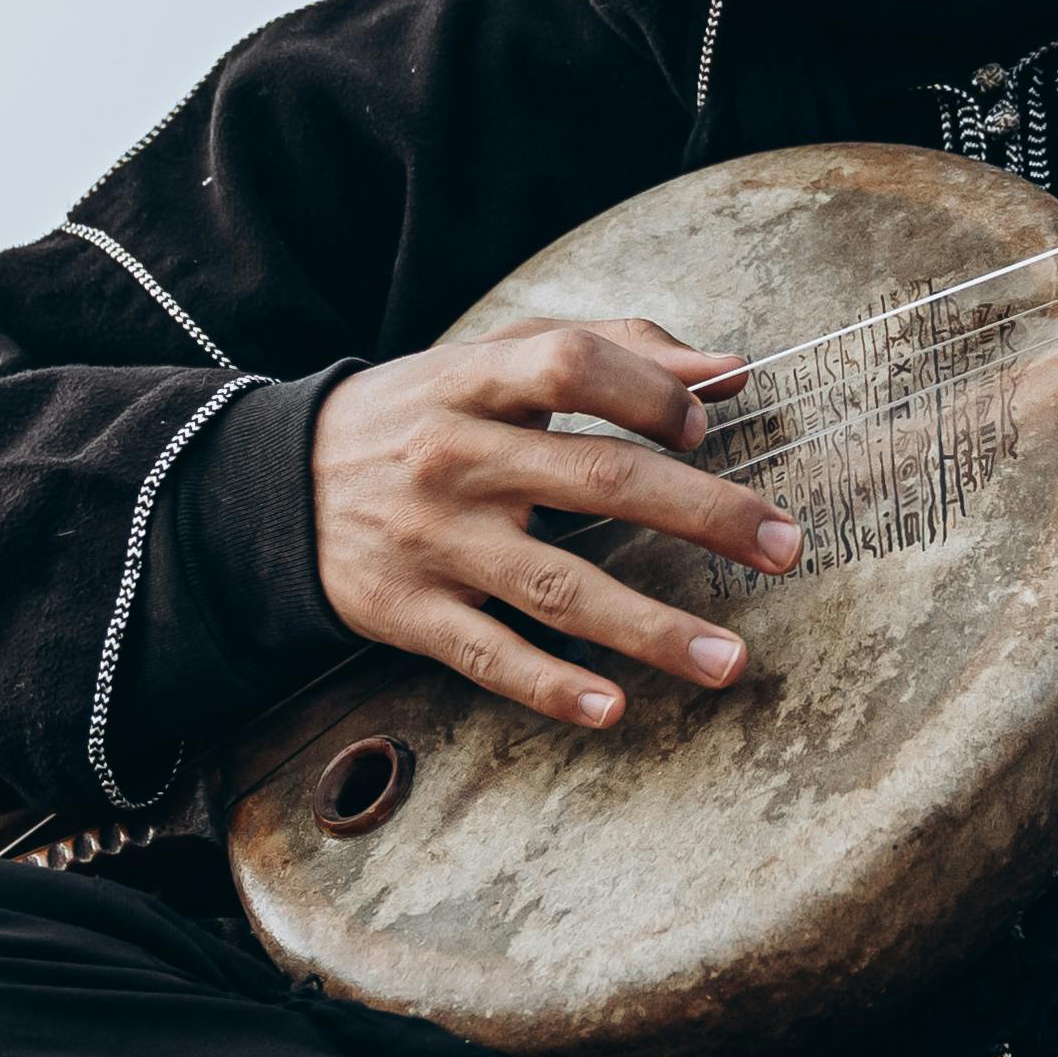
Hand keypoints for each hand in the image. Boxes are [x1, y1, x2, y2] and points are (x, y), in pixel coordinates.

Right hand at [308, 321, 805, 730]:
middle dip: (703, 513)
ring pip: (557, 587)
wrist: (274, 489)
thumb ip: (612, 350)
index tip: (707, 423)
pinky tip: (612, 706)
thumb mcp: (491, 364)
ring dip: (651, 627)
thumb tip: (728, 368)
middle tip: (783, 545)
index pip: (570, 366)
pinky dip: (550, 684)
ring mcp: (434, 540)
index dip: (647, 390)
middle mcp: (457, 457)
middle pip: (597, 479)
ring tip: (729, 660)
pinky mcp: (408, 613)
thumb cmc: (421, 416)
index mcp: (477, 383)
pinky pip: (489, 655)